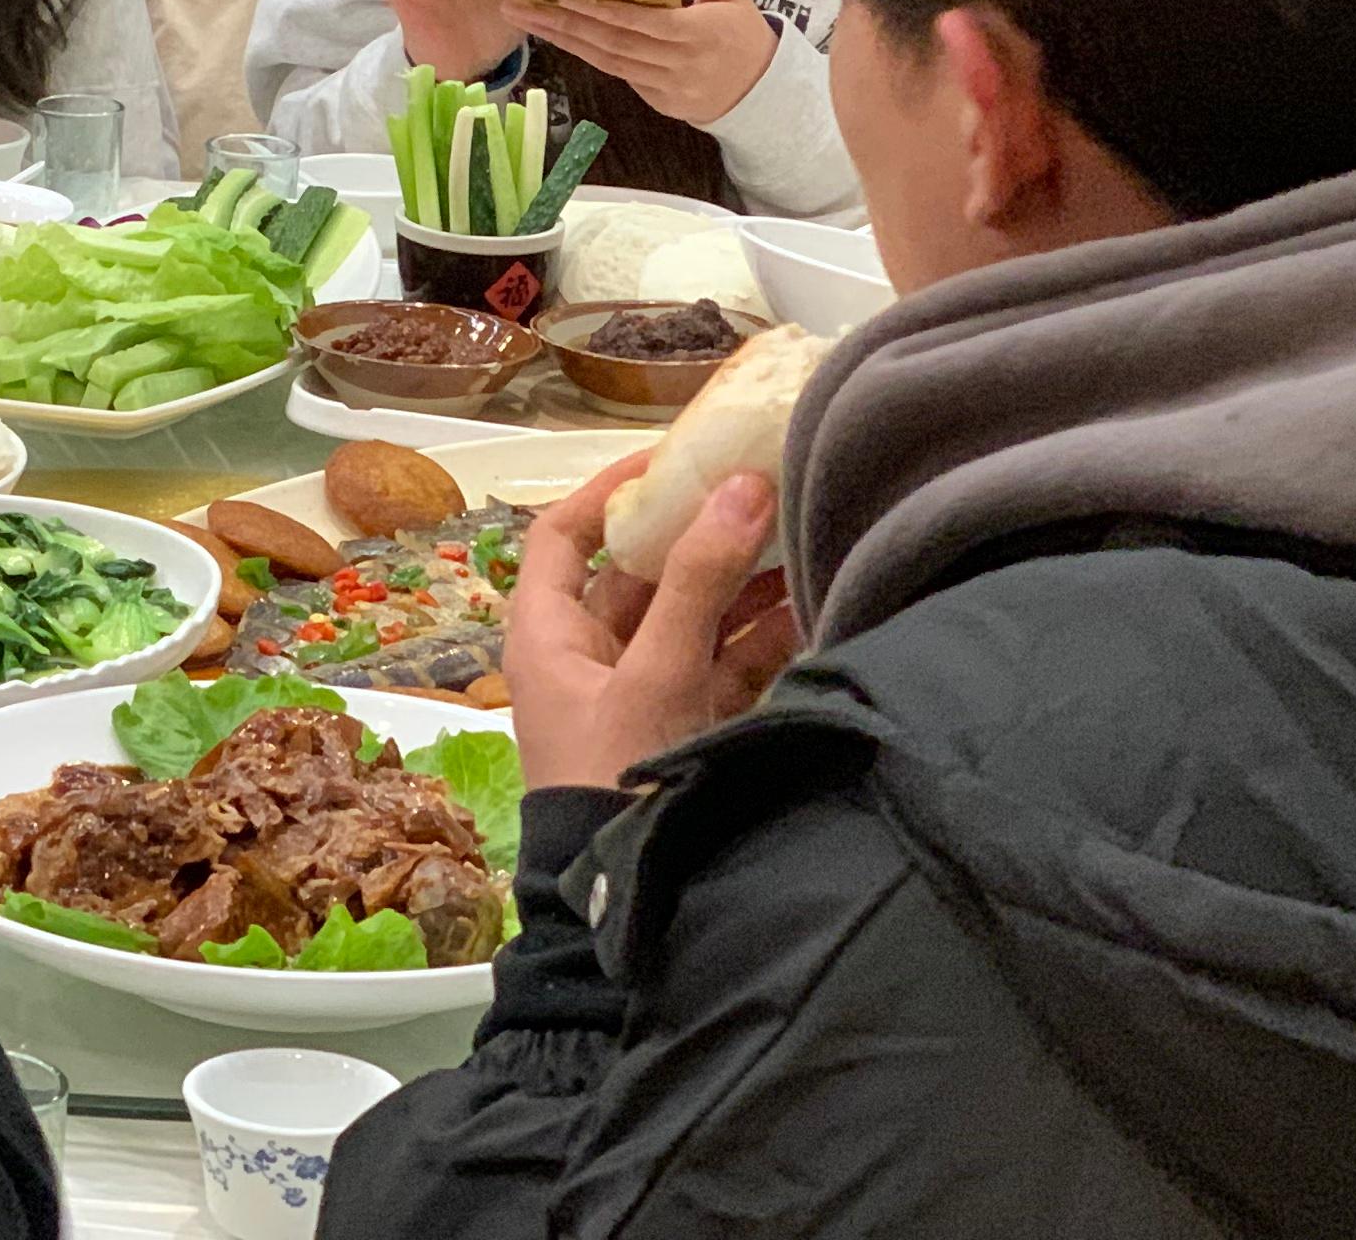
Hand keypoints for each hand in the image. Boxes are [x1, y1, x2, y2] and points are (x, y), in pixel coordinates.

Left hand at [504, 456, 800, 791]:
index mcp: (546, 632)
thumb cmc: (615, 779)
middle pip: (639, 573)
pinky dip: (759, 638)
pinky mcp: (684, 727)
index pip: (564, 535)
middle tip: (759, 488)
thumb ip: (700, 583)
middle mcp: (586, 654)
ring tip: (798, 534)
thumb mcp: (655, 673)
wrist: (625, 900)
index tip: (669, 455)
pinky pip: (721, 665)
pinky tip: (809, 605)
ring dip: (739, 582)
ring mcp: (637, 692)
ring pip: (689, 618)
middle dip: (699, 533)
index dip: (610, 490)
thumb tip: (741, 486)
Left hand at [519, 0, 778, 128]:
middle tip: (519, 7)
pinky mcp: (659, 103)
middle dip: (563, 25)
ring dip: (565, 42)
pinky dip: (591, 55)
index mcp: (699, 34)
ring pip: (609, 63)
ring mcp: (668, 89)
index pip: (641, 22)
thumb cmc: (743, 33)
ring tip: (529, 20)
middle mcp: (679, 65)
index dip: (601, 12)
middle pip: (613, 44)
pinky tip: (562, 37)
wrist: (764, 93)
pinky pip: (621, 75)